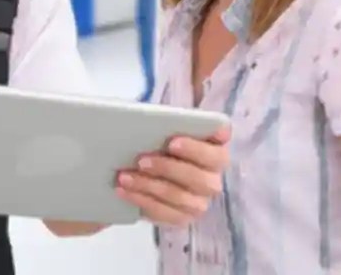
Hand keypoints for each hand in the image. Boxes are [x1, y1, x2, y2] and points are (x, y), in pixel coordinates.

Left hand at [115, 124, 230, 226]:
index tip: (173, 141)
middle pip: (199, 178)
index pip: (216, 151)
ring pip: (179, 198)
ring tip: (124, 176)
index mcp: (216, 151)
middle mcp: (213, 178)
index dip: (197, 148)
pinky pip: (164, 213)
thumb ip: (166, 125)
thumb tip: (147, 122)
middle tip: (142, 160)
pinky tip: (124, 190)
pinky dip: (141, 200)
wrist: (152, 169)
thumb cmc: (163, 143)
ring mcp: (200, 201)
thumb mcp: (165, 129)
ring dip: (149, 186)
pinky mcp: (183, 217)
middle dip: (168, 168)